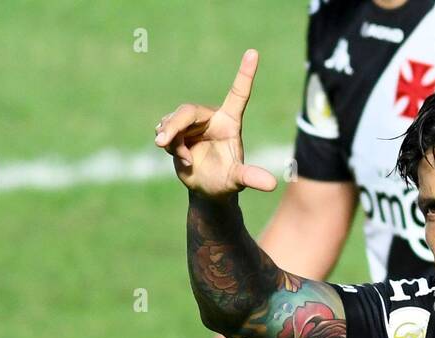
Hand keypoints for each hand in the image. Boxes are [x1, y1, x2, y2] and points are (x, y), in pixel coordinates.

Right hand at [153, 49, 276, 197]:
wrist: (207, 189)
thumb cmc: (226, 182)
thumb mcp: (238, 180)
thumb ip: (250, 177)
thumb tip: (272, 185)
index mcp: (230, 122)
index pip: (239, 94)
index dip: (245, 74)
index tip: (253, 52)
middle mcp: (211, 118)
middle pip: (188, 111)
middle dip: (173, 125)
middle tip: (162, 142)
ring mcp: (192, 123)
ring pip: (172, 121)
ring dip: (171, 140)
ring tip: (185, 160)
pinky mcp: (177, 130)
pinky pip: (164, 130)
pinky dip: (167, 144)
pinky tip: (176, 155)